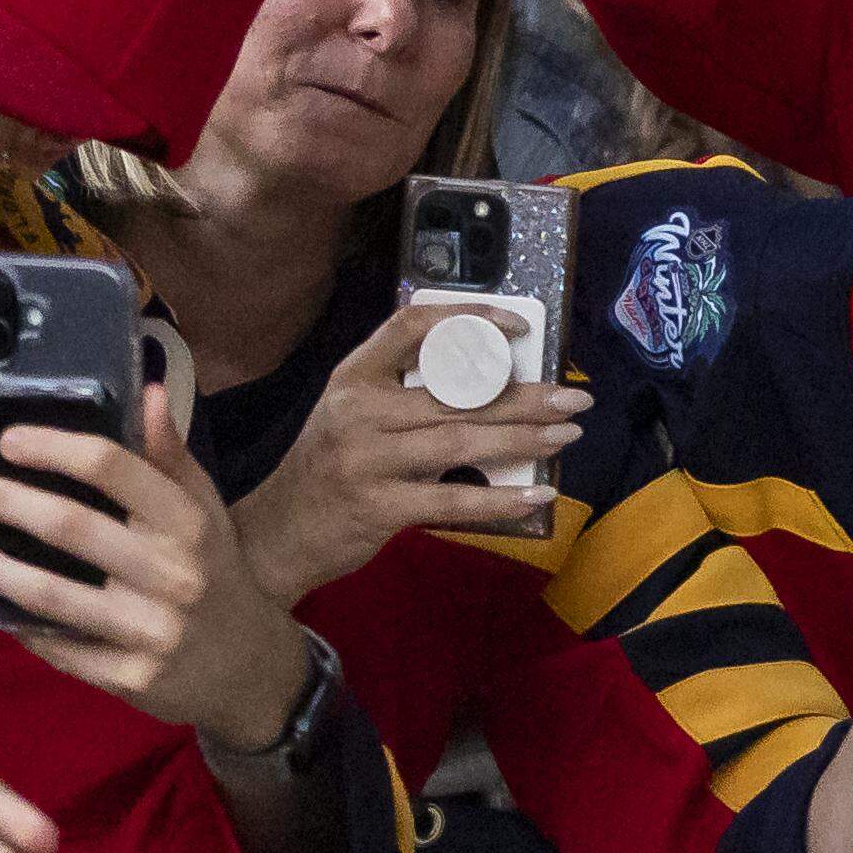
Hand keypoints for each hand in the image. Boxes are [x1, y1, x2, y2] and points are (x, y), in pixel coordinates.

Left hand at [0, 387, 316, 750]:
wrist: (247, 665)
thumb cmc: (216, 571)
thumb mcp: (206, 510)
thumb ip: (171, 456)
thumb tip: (148, 391)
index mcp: (188, 521)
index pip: (113, 468)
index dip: (55, 448)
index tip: (8, 440)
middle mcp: (171, 571)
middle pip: (72, 527)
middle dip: (8, 502)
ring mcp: (149, 630)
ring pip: (53, 594)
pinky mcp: (130, 678)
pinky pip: (60, 648)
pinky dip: (22, 626)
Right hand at [236, 299, 590, 603]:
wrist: (277, 534)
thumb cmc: (330, 468)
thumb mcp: (352, 415)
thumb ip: (405, 395)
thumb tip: (495, 383)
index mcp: (354, 376)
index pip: (413, 326)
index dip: (471, 318)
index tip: (520, 327)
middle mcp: (358, 410)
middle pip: (456, 392)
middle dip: (526, 394)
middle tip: (576, 397)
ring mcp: (366, 459)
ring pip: (461, 440)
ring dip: (524, 439)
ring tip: (567, 436)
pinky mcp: (377, 507)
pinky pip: (452, 498)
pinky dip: (499, 498)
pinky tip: (535, 495)